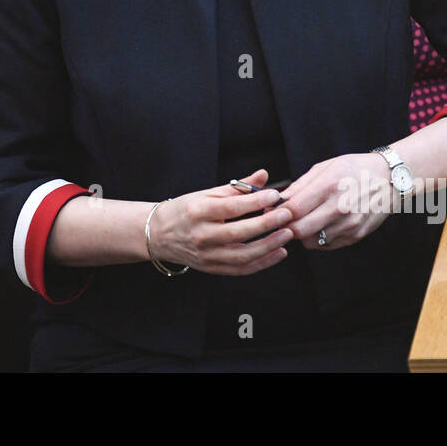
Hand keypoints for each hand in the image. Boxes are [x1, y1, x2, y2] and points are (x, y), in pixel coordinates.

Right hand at [148, 169, 292, 274]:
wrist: (159, 234)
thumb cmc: (185, 210)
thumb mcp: (206, 193)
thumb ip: (237, 187)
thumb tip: (263, 176)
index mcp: (198, 211)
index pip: (230, 207)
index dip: (255, 201)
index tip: (275, 194)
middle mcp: (201, 235)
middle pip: (238, 233)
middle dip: (266, 224)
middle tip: (286, 214)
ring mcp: (206, 255)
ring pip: (242, 255)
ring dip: (268, 246)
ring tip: (287, 234)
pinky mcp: (212, 268)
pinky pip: (241, 269)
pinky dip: (263, 263)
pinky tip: (279, 252)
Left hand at [277, 153, 394, 249]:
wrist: (389, 179)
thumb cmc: (354, 169)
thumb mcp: (325, 168)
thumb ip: (300, 186)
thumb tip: (278, 200)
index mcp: (329, 186)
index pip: (293, 209)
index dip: (276, 213)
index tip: (270, 210)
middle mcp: (340, 208)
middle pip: (299, 230)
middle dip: (285, 227)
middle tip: (281, 220)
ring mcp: (349, 225)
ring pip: (311, 241)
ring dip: (301, 234)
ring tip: (303, 221)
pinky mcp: (356, 236)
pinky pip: (327, 245)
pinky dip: (318, 238)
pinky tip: (320, 224)